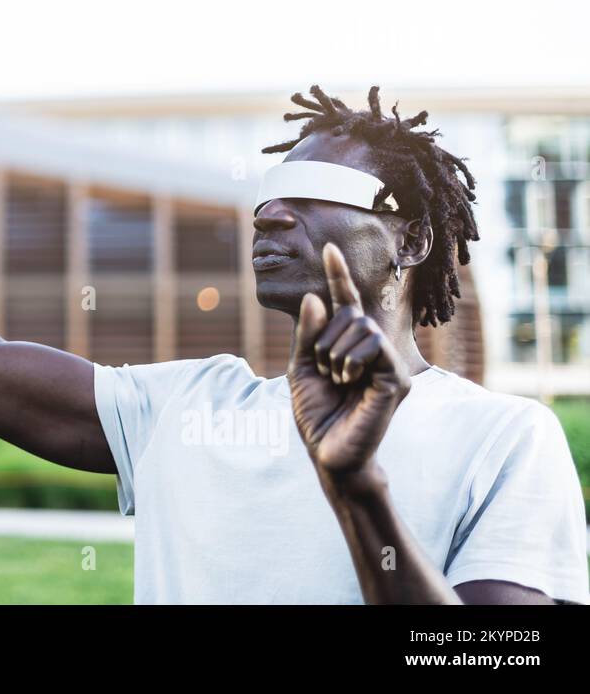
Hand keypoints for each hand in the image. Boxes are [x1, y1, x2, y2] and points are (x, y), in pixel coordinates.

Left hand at [288, 243, 411, 482]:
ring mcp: (388, 363)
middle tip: (323, 370)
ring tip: (335, 379)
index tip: (329, 248)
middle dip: (325, 338)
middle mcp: (371, 349)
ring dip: (334, 351)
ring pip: (362, 327)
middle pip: (350, 314)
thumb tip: (317, 297)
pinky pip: (374, 345)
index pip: (346, 302)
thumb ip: (309, 334)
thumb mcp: (300, 368)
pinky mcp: (398, 379)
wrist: (327, 451)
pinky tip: (347, 381)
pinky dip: (351, 360)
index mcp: (347, 344)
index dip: (338, 274)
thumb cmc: (316, 412)